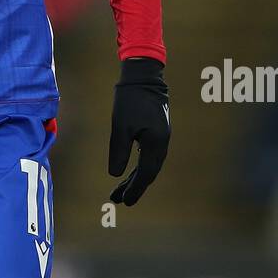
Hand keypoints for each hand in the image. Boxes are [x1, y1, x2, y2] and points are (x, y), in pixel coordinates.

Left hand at [107, 56, 169, 205]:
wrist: (143, 76)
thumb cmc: (130, 99)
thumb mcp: (120, 126)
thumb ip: (119, 151)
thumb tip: (115, 174)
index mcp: (156, 143)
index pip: (145, 174)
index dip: (135, 189)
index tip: (124, 201)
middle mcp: (162, 143)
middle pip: (148, 172)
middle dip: (133, 187)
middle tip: (118, 200)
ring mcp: (161, 137)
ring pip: (149, 164)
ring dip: (135, 177)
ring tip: (119, 189)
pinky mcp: (157, 131)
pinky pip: (148, 155)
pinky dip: (138, 165)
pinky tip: (129, 170)